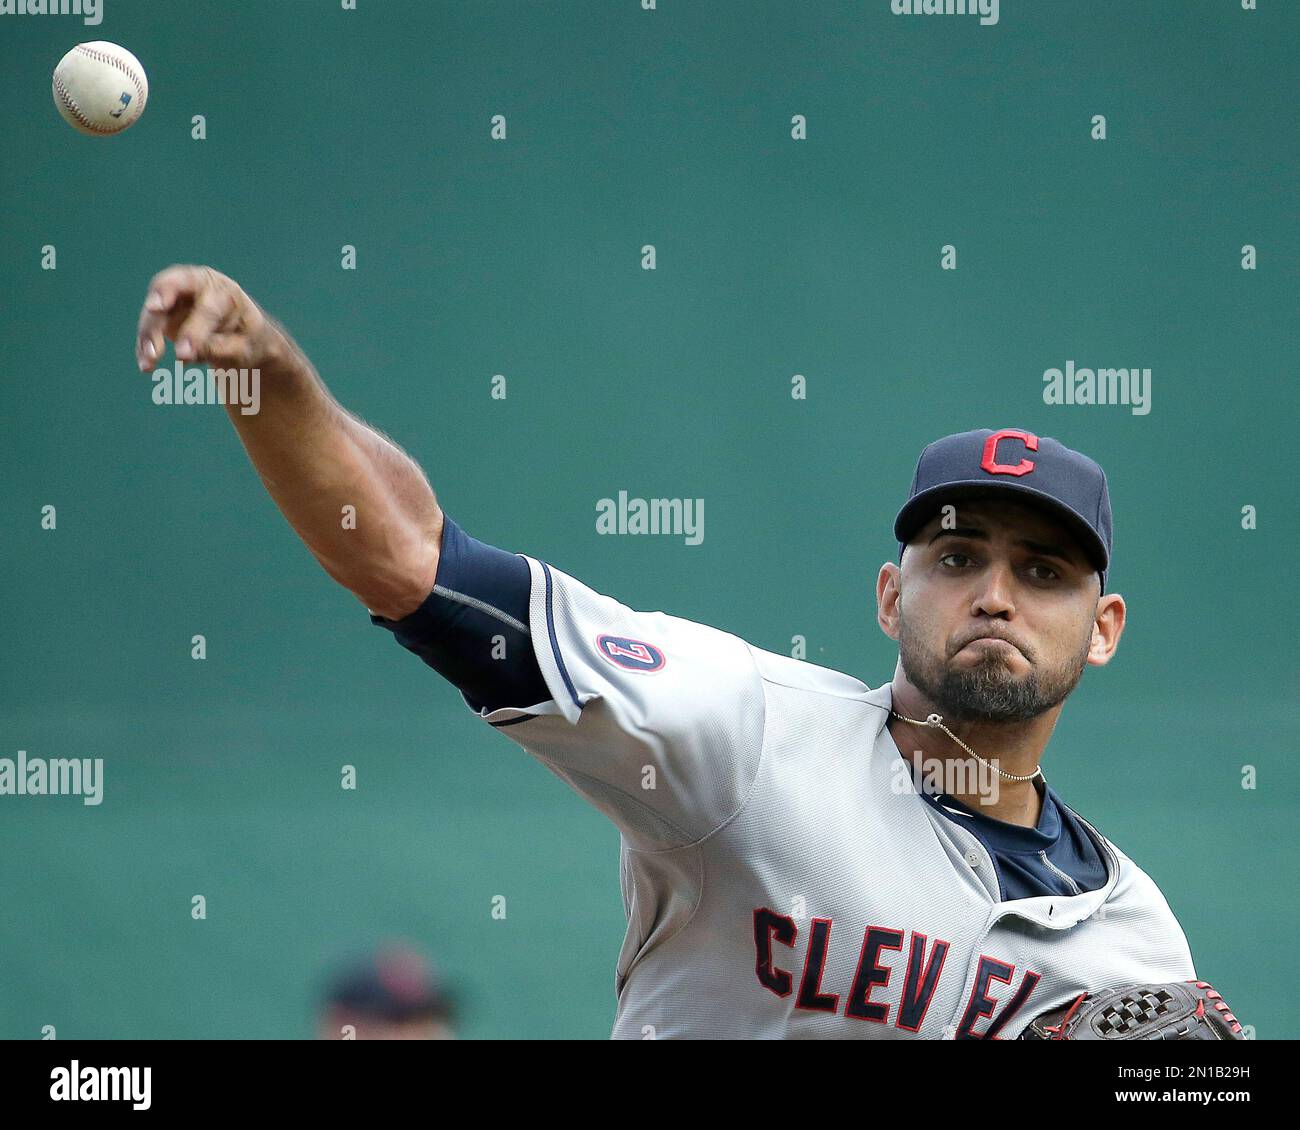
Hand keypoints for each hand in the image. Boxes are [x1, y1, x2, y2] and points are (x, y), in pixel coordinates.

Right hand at [136, 265, 287, 372]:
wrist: (240, 335)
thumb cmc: (246, 338)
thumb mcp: (243, 348)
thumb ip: (217, 349)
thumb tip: (184, 354)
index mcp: (225, 292)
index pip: (208, 308)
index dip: (194, 331)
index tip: (183, 355)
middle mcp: (198, 285)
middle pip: (173, 286)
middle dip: (160, 301)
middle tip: (153, 321)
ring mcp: (176, 295)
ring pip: (156, 307)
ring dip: (148, 334)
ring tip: (148, 363)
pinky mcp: (162, 310)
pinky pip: (149, 324)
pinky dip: (144, 344)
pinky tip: (145, 364)